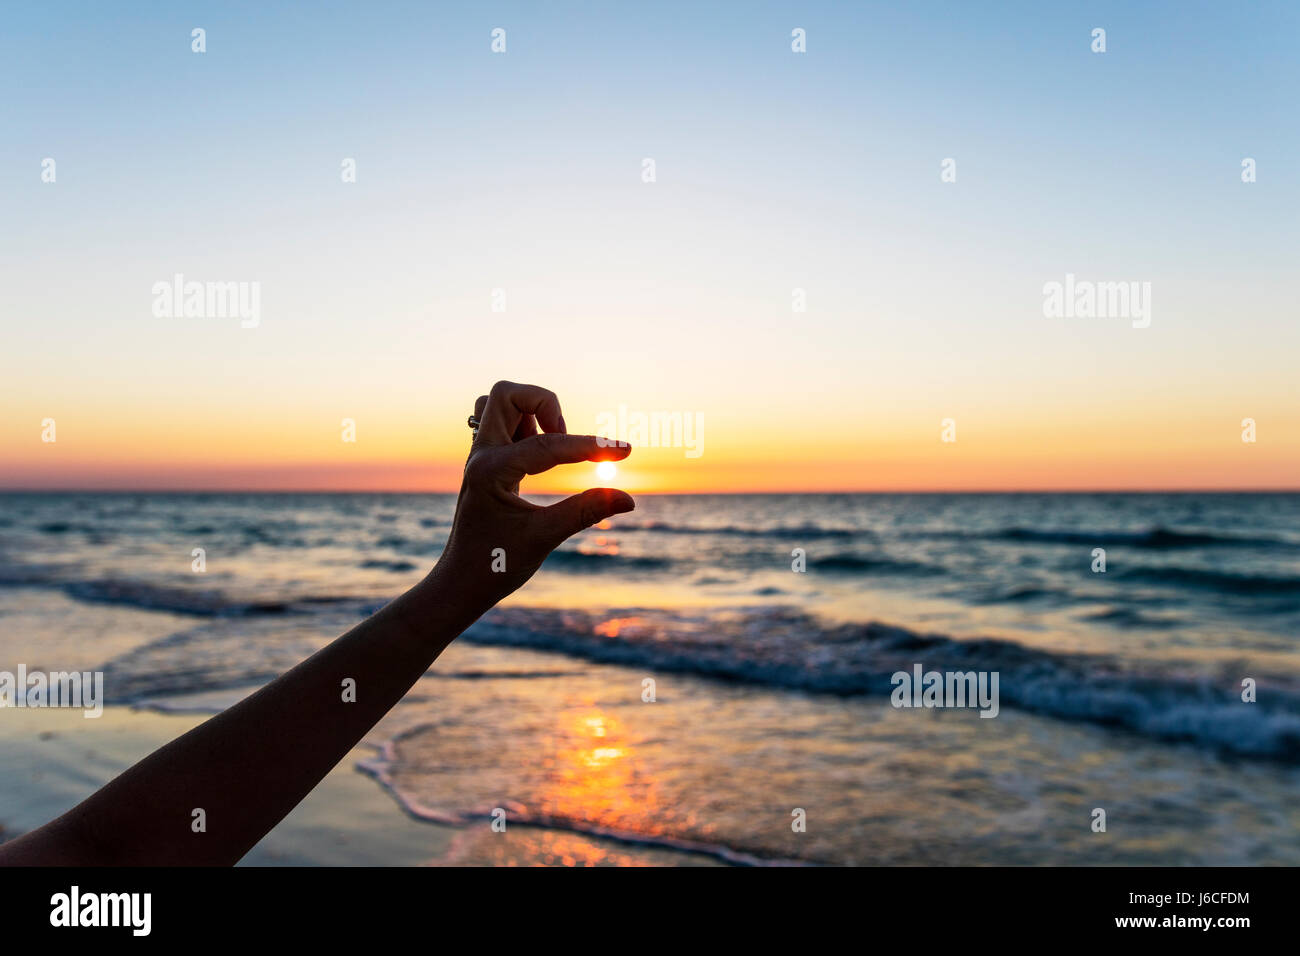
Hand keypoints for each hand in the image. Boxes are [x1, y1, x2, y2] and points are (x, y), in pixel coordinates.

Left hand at [431, 381, 632, 609]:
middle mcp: (481, 455)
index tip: (625, 452)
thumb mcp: (544, 538)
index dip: (590, 446)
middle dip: (545, 404)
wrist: (460, 583)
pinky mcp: (486, 462)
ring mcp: (480, 456)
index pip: (547, 444)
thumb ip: (584, 512)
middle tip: (564, 438)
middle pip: (507, 394)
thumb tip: (628, 499)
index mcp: (490, 471)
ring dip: (532, 412)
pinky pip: (502, 423)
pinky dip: (526, 427)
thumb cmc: (495, 565)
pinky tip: (543, 456)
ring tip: (552, 445)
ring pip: (499, 402)